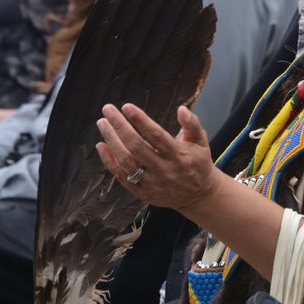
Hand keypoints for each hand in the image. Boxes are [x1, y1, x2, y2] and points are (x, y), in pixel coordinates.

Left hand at [96, 104, 221, 212]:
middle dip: (120, 127)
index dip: (140, 120)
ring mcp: (152, 184)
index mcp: (179, 156)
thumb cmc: (198, 163)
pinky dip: (110, 162)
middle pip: (136, 147)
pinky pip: (122, 177)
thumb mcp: (201, 141)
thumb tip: (181, 109)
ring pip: (126, 163)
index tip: (126, 107)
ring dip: (112, 142)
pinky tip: (102, 146)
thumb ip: (192, 124)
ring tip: (102, 124)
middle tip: (108, 110)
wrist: (198, 196)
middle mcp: (164, 170)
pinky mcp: (143, 193)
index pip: (156, 136)